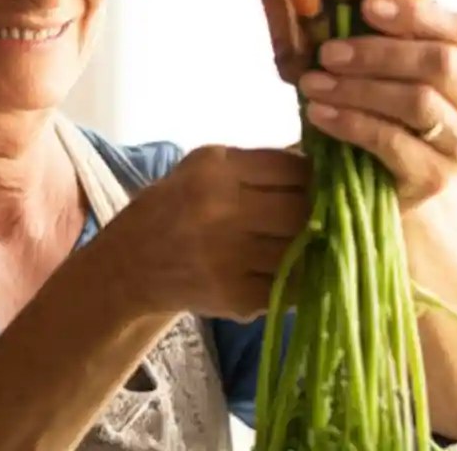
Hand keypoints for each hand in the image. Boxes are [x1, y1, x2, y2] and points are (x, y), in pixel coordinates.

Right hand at [105, 145, 309, 321]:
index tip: (325, 184)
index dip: (317, 177)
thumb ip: (260, 164)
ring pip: (301, 251)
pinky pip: (289, 286)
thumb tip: (326, 160)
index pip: (292, 168)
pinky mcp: (233, 295)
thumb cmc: (175, 208)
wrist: (129, 265)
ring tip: (314, 244)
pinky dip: (299, 280)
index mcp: (214, 169)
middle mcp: (219, 209)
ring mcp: (226, 256)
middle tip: (326, 218)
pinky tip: (293, 272)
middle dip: (320, 215)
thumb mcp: (205, 169)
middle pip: (302, 209)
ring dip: (314, 250)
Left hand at [296, 0, 456, 207]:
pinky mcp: (436, 178)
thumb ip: (390, 40)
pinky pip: (392, 143)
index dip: (416, 16)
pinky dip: (350, 123)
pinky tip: (319, 113)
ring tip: (313, 83)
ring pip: (416, 103)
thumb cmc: (390, 115)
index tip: (365, 8)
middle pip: (439, 65)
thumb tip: (352, 5)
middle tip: (327, 52)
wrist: (390, 182)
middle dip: (377, 54)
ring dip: (356, 89)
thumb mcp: (396, 72)